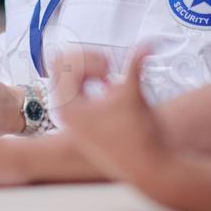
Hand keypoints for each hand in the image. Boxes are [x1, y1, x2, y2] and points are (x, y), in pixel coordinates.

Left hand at [47, 47, 167, 183]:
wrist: (149, 167)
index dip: (90, 58)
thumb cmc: (139, 138)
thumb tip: (147, 44)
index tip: (110, 69)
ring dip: (89, 70)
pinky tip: (110, 89)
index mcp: (68, 107)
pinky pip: (75, 90)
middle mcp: (64, 114)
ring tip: (109, 79)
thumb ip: (135, 64)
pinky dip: (91, 82)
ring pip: (67, 77)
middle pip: (61, 66)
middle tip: (108, 69)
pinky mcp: (81, 122)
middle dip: (87, 61)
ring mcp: (71, 119)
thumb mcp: (133, 95)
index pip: (63, 62)